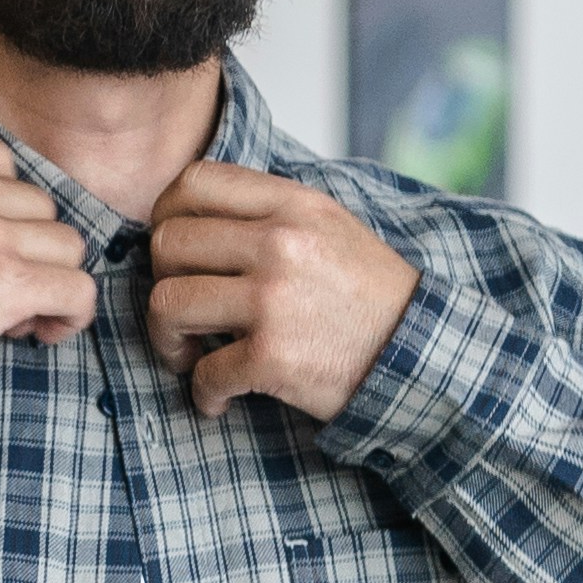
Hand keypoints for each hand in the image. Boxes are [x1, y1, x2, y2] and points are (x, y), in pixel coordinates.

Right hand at [0, 138, 96, 354]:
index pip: (1, 162)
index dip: (6, 208)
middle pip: (40, 207)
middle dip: (28, 249)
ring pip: (66, 245)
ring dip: (51, 280)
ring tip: (19, 313)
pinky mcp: (12, 279)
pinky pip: (78, 288)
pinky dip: (72, 313)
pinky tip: (47, 330)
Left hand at [147, 165, 418, 419]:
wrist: (420, 356)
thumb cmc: (368, 296)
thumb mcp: (329, 227)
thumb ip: (268, 213)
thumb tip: (193, 219)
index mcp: (291, 204)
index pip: (193, 183)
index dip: (166, 217)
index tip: (176, 254)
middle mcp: (279, 243)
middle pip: (167, 244)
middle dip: (161, 283)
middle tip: (182, 314)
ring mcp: (273, 299)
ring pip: (167, 304)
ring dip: (167, 339)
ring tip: (189, 356)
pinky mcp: (273, 356)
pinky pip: (204, 373)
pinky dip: (205, 395)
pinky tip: (220, 399)